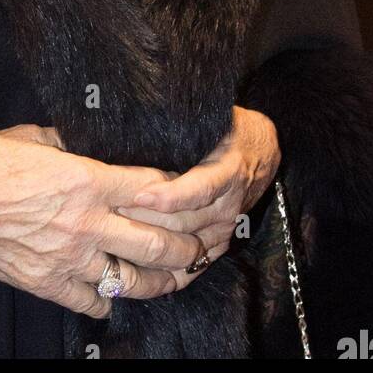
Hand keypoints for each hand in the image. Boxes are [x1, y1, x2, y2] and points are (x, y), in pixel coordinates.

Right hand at [0, 124, 209, 317]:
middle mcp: (87, 222)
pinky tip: (114, 294)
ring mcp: (69, 258)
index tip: (194, 195)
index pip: (155, 191)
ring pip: (134, 279)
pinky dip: (108, 300)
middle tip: (201, 245)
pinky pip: (92, 302)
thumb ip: (69, 141)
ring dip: (161, 281)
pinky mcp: (47, 283)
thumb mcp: (34, 136)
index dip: (181, 194)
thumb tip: (87, 139)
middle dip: (187, 246)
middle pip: (158, 242)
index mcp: (87, 179)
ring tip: (174, 277)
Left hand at [115, 106, 280, 290]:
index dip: (168, 196)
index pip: (197, 189)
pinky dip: (167, 266)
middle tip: (108, 211)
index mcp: (228, 171)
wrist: (264, 148)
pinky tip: (139, 265)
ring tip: (114, 231)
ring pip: (183, 243)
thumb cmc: (230, 126)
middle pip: (183, 221)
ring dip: (149, 239)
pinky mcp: (221, 241)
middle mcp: (229, 205)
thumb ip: (185, 118)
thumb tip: (145, 106)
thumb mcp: (215, 116)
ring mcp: (225, 227)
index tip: (139, 193)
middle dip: (145, 219)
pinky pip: (193, 262)